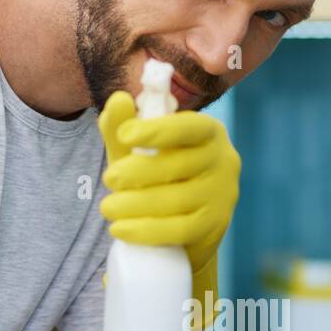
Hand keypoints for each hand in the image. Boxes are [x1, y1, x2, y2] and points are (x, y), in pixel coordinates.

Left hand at [97, 91, 240, 314]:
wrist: (183, 225)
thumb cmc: (159, 177)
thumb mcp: (137, 150)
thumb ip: (123, 127)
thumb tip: (118, 100)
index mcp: (208, 132)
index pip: (188, 127)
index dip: (157, 130)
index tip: (125, 134)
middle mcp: (223, 161)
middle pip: (177, 165)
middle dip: (136, 172)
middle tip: (109, 178)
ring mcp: (222, 196)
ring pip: (175, 200)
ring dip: (134, 204)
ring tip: (107, 207)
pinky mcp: (214, 226)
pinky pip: (179, 229)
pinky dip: (145, 230)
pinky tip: (119, 229)